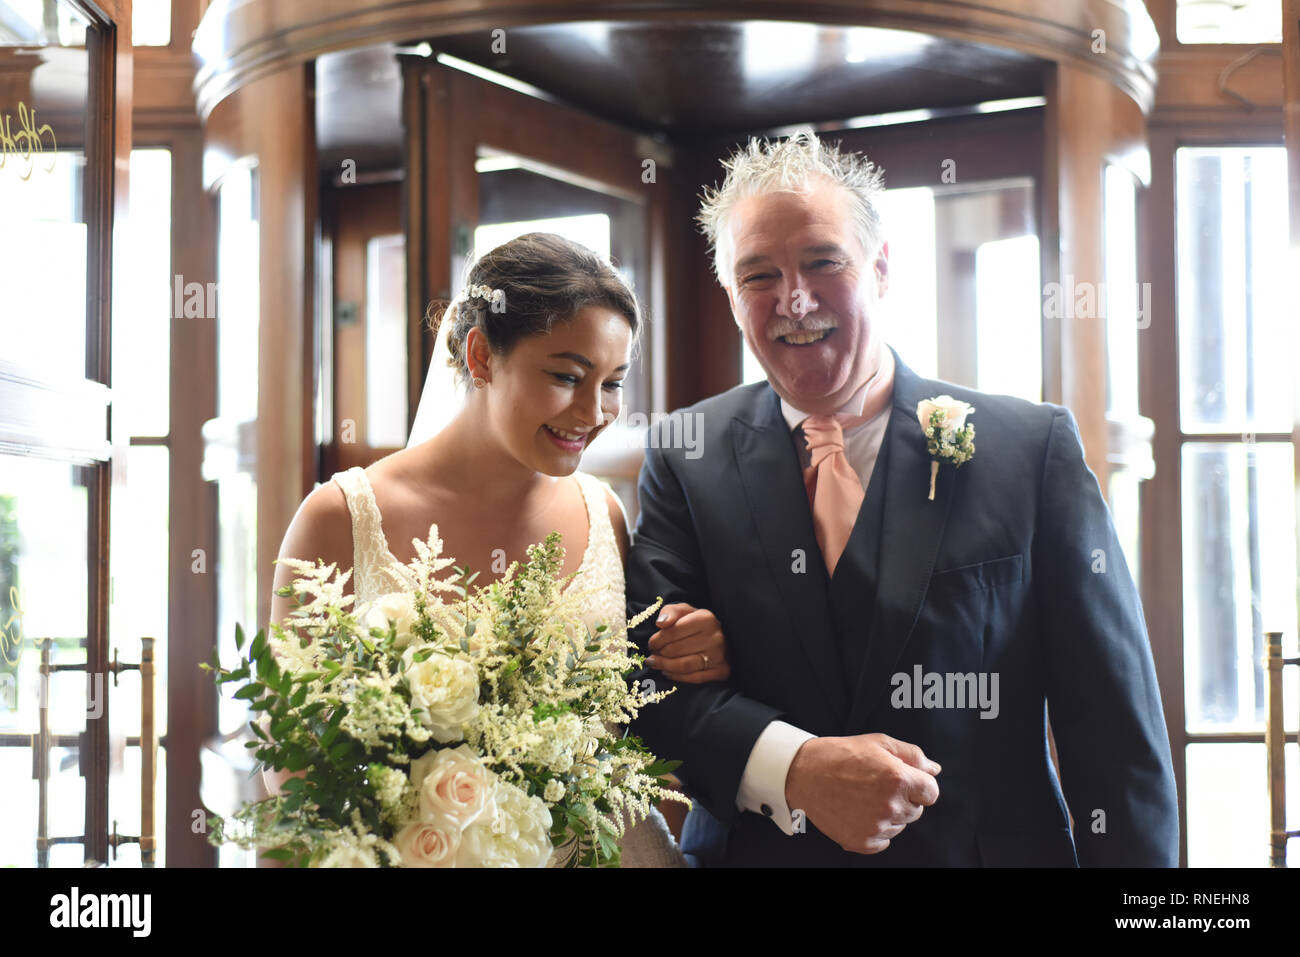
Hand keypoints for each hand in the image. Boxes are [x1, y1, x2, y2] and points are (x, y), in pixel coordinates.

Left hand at [646, 603, 730, 682]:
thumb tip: (660, 623)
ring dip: (665, 666)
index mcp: (706, 618)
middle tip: (652, 655)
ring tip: (655, 664)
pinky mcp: (722, 671)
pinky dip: (677, 677)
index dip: (657, 640)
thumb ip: (670, 612)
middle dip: (660, 653)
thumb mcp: (685, 611)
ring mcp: (719, 656)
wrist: (724, 637)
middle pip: (676, 650)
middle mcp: (715, 637)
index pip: (673, 632)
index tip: (651, 644)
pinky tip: (667, 672)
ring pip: (684, 666)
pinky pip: (694, 678)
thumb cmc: (698, 623)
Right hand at [784, 733, 940, 854]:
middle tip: (877, 785)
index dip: (920, 785)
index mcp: (898, 779)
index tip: (905, 781)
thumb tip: (934, 770)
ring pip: (900, 826)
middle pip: (915, 810)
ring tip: (864, 796)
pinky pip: (884, 842)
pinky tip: (859, 812)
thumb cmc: (841, 754)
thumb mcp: (879, 743)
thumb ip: (912, 756)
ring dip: (889, 814)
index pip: (931, 793)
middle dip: (903, 798)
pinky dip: (875, 830)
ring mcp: (876, 826)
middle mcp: (890, 805)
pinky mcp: (862, 841)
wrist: (804, 773)